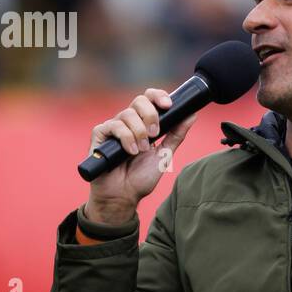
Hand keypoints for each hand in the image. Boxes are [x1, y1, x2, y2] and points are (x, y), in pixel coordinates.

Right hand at [85, 88, 197, 224]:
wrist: (123, 196)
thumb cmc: (141, 177)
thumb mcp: (165, 154)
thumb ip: (177, 134)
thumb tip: (192, 114)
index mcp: (143, 123)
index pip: (149, 98)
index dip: (158, 96)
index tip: (169, 105)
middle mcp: (128, 122)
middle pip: (139, 100)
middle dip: (151, 115)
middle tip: (155, 134)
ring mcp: (113, 128)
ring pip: (127, 114)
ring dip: (139, 132)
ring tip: (141, 151)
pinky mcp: (99, 135)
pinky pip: (113, 126)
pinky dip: (126, 138)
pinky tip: (130, 152)